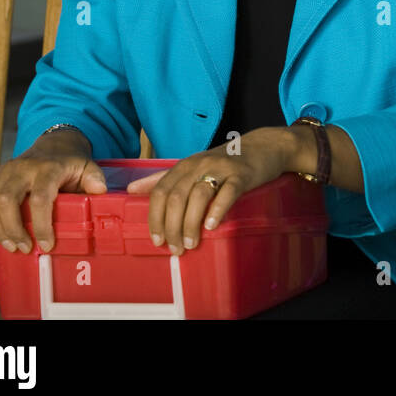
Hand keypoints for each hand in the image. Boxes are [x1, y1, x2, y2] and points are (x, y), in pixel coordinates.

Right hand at [0, 128, 106, 253]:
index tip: (47, 245)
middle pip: (6, 200)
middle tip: (24, 248)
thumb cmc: (71, 162)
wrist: (54, 143)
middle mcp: (22, 168)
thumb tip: (99, 191)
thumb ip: (94, 179)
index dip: (41, 225)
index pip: (40, 198)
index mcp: (48, 168)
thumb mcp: (88, 167)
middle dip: (12, 229)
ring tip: (11, 246)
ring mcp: (5, 171)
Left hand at [126, 126, 301, 253]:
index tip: (157, 240)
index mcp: (184, 166)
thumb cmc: (225, 162)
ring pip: (198, 196)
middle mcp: (198, 164)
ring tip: (192, 244)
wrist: (264, 147)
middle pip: (176, 197)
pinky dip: (217, 209)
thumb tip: (131, 189)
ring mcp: (220, 168)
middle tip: (176, 248)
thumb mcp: (193, 166)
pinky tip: (212, 226)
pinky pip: (227, 192)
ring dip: (191, 223)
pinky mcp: (242, 174)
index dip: (155, 217)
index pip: (160, 192)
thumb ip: (163, 178)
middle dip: (172, 226)